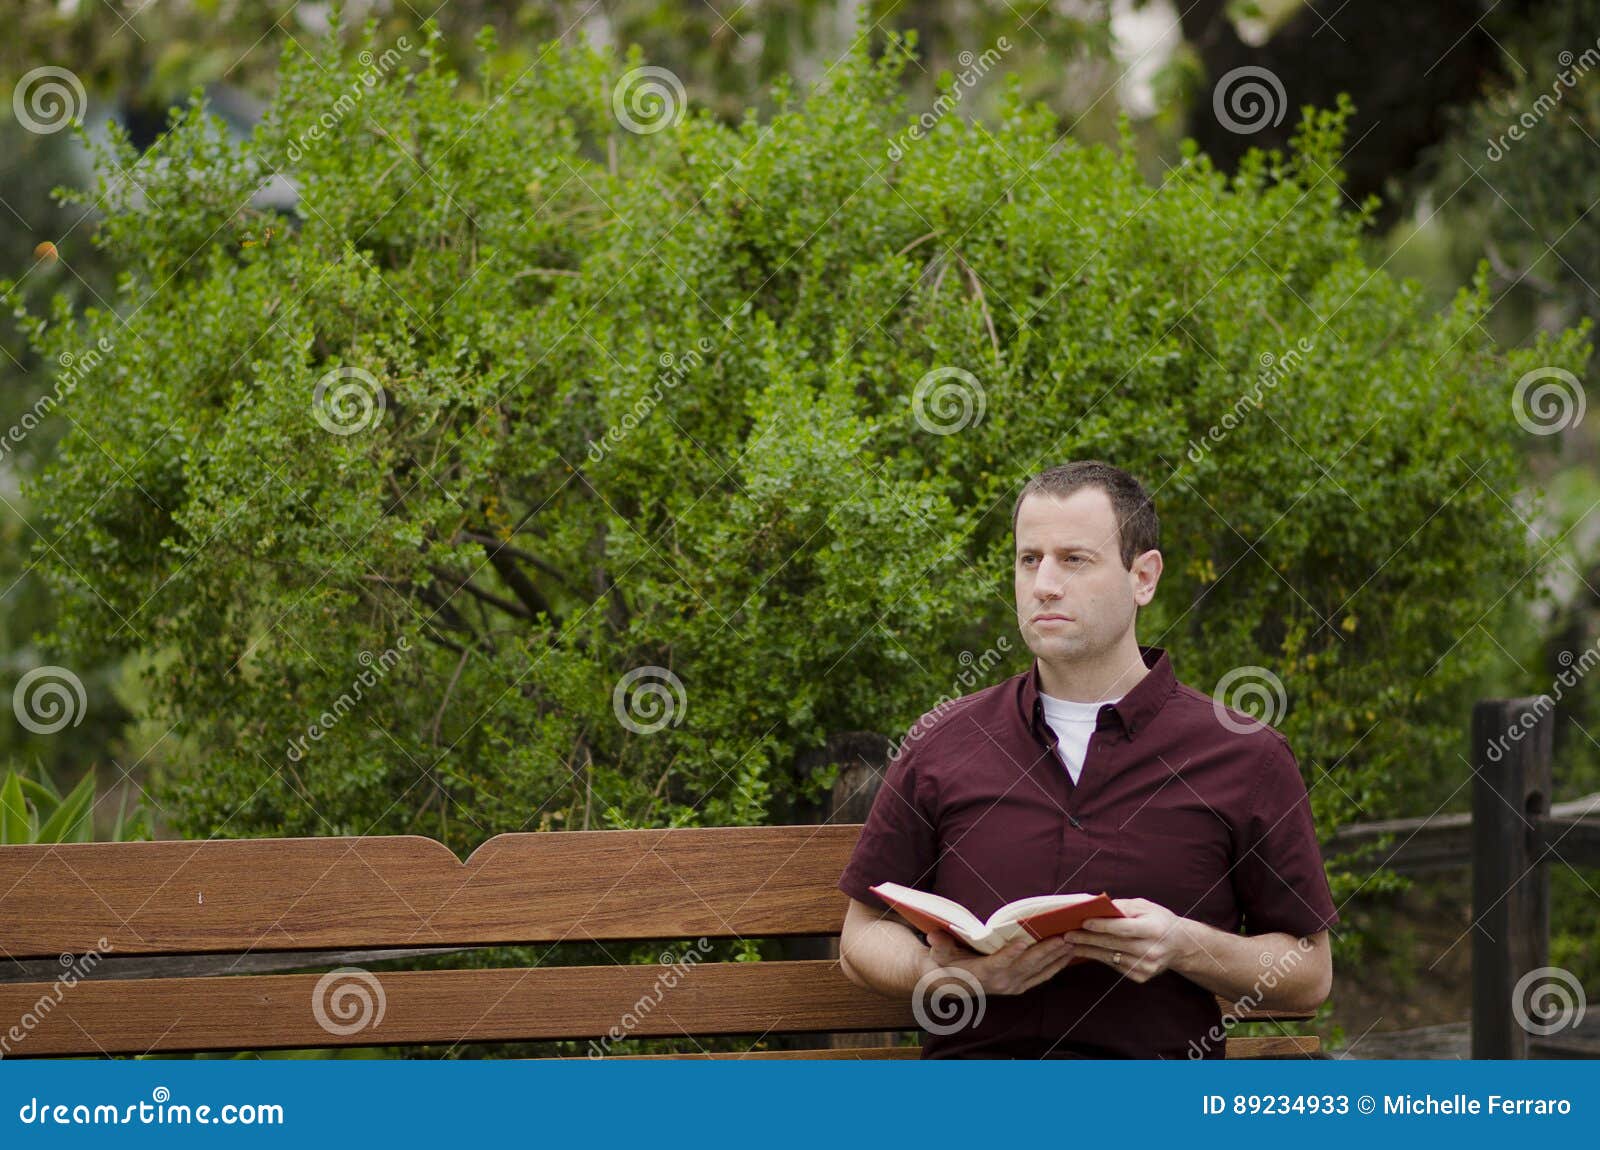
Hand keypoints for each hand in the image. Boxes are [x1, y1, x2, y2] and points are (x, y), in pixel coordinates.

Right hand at [922, 929, 1076, 996]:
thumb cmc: (947, 962)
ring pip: (1039, 970)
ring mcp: (1013, 986)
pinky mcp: (1021, 986)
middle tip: (1064, 935)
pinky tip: (1069, 954)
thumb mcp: (939, 953)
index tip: (1024, 940)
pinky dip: (1057, 965)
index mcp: (983, 972)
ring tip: (1073, 940)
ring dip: (1057, 956)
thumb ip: (939, 944)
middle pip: (1027, 965)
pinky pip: (1042, 976)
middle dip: (1047, 950)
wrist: (952, 984)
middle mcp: (1001, 982)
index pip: (999, 962)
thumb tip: (933, 935)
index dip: (1011, 953)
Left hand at [1061, 897, 1192, 982]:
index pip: (1123, 928)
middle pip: (1113, 944)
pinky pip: (1115, 966)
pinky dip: (1099, 957)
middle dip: (1087, 939)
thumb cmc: (1158, 920)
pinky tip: (1085, 951)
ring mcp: (1147, 967)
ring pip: (1110, 957)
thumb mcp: (1145, 907)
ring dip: (1087, 950)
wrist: (1180, 945)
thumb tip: (1096, 907)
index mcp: (1154, 929)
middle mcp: (1151, 950)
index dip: (1102, 925)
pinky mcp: (1141, 977)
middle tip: (1067, 934)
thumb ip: (1122, 907)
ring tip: (1070, 943)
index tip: (1083, 922)